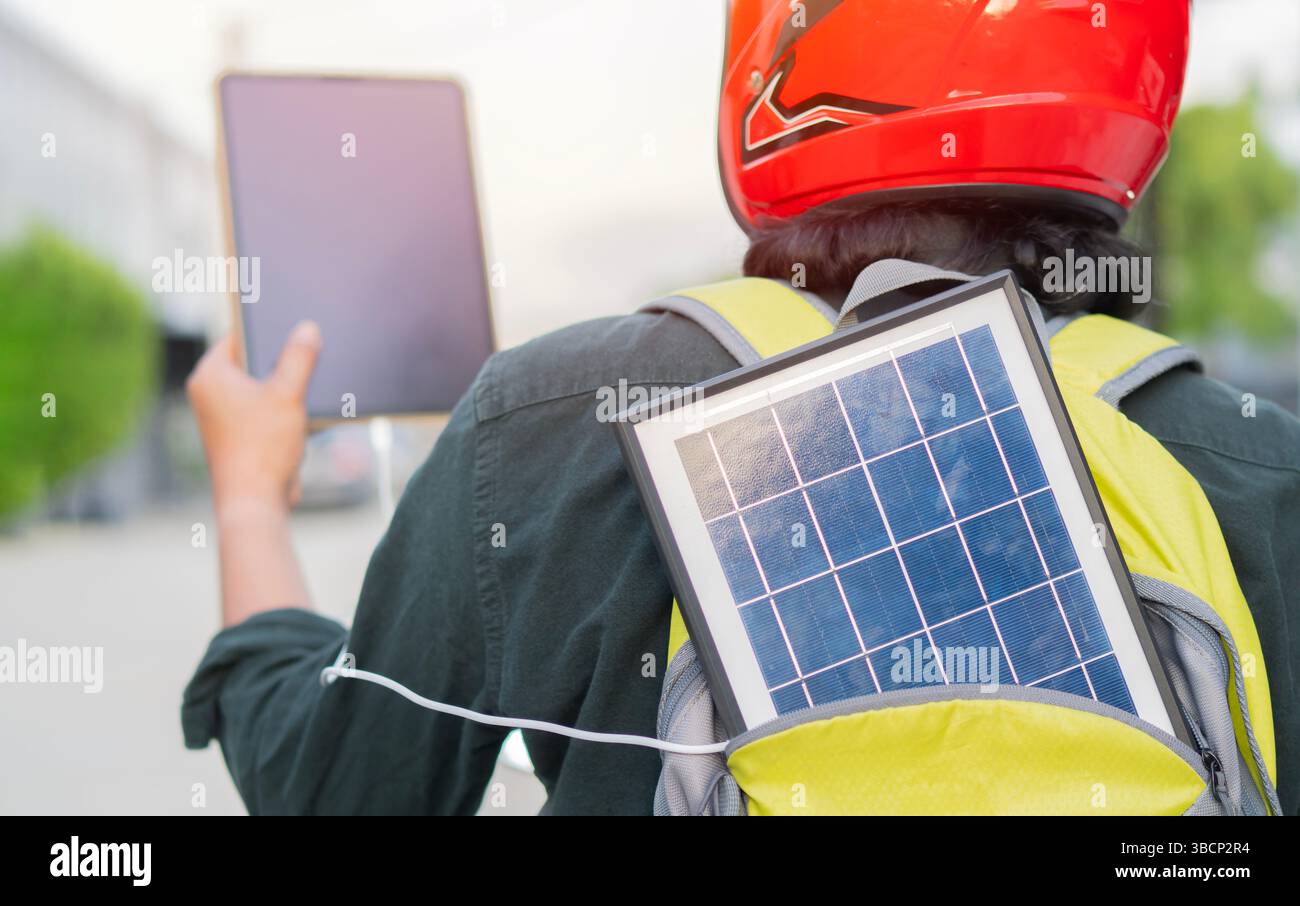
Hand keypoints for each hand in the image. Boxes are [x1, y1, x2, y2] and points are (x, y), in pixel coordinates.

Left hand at [187, 321, 321, 513]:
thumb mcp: (288, 394)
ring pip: (259, 387)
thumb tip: (307, 329)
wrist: (255, 501)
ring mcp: (222, 416)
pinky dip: (281, 409)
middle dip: (280, 360)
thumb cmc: (262, 448)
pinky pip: (262, 410)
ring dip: (283, 388)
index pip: (239, 335)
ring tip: (304, 390)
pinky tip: (302, 415)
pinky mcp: (237, 435)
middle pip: (251, 361)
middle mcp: (209, 393)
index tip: (290, 321)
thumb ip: (299, 357)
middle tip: (307, 352)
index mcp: (210, 375)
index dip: (267, 328)